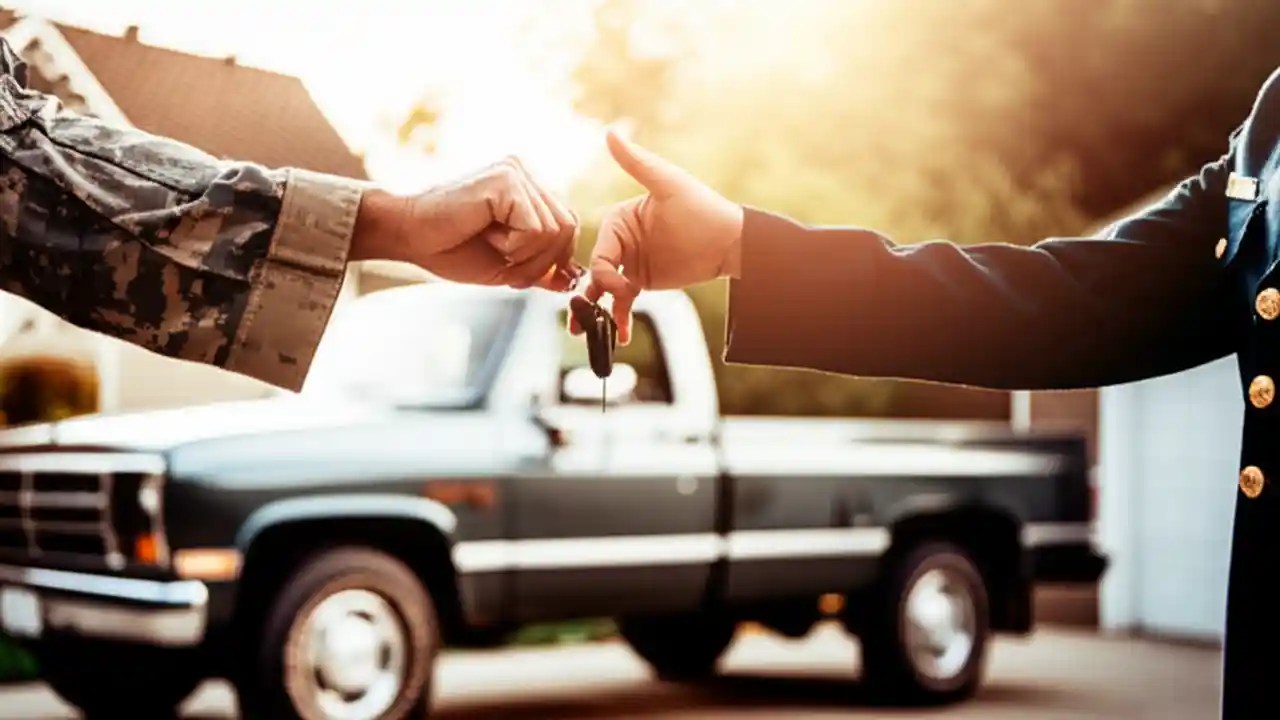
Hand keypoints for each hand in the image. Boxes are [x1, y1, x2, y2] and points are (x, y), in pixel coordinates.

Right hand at [352, 157, 581, 290]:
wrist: (410, 235)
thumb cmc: (451, 248)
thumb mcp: (508, 265)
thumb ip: (541, 268)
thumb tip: (572, 280)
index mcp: (527, 188)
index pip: (568, 225)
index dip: (552, 258)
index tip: (519, 273)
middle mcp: (526, 173)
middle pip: (568, 228)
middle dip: (541, 262)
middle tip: (507, 267)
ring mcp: (517, 172)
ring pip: (555, 231)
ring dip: (525, 256)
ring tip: (493, 247)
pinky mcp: (507, 179)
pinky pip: (535, 228)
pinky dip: (513, 246)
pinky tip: (486, 234)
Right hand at [576, 131, 742, 342]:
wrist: (729, 242)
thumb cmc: (701, 208)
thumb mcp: (667, 184)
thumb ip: (636, 163)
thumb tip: (610, 132)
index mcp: (619, 219)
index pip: (601, 250)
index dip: (605, 271)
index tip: (620, 286)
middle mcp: (620, 241)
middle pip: (596, 272)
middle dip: (588, 297)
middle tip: (582, 319)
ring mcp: (629, 263)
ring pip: (603, 289)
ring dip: (594, 311)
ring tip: (584, 332)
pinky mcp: (641, 282)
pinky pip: (622, 302)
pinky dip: (618, 319)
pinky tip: (620, 337)